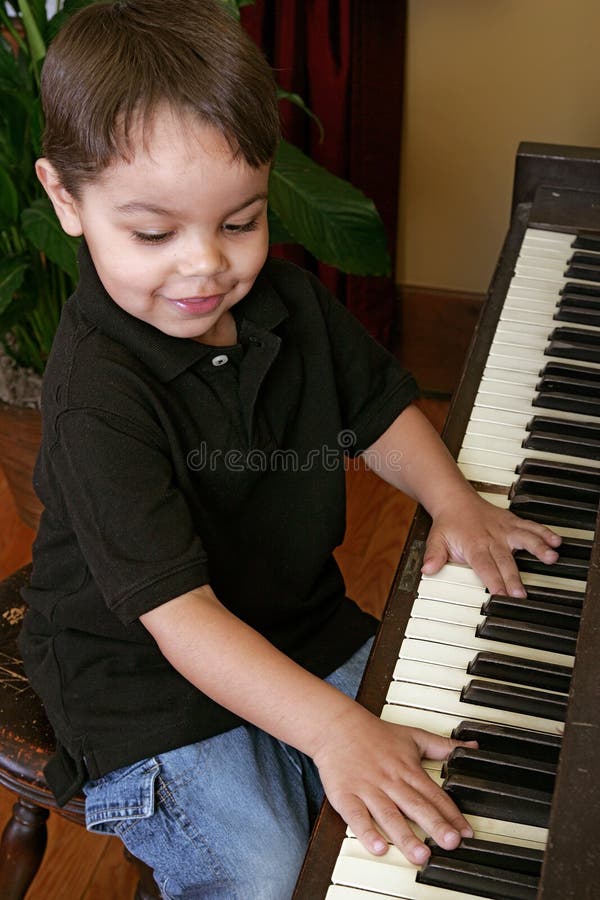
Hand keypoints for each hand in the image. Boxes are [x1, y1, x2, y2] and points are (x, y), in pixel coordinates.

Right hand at [313, 706, 476, 864]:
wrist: (336, 725)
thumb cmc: (376, 734)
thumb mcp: (413, 736)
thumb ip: (443, 746)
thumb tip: (472, 747)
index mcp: (408, 769)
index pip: (434, 795)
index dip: (452, 814)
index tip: (466, 834)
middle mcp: (390, 780)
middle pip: (415, 806)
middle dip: (434, 825)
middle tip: (451, 843)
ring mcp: (368, 789)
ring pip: (389, 815)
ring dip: (405, 835)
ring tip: (420, 855)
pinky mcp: (346, 795)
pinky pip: (357, 817)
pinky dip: (367, 832)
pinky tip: (378, 847)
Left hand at [422, 492, 561, 596]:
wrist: (455, 500)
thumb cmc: (449, 524)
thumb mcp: (436, 539)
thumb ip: (434, 556)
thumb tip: (427, 569)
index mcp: (474, 545)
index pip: (484, 567)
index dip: (493, 581)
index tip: (500, 595)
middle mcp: (492, 538)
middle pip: (505, 560)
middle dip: (514, 578)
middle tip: (522, 594)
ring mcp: (505, 530)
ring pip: (524, 539)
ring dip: (538, 548)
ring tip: (551, 557)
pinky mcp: (513, 523)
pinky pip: (531, 527)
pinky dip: (545, 533)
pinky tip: (557, 541)